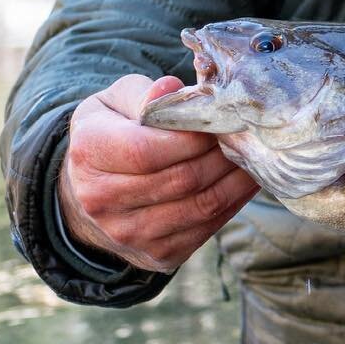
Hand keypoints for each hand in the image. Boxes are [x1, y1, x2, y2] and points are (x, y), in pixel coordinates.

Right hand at [59, 74, 258, 271]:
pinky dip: (234, 203)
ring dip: (235, 181)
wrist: (92, 189)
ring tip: (253, 156)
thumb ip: (144, 94)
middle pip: (181, 180)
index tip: (221, 119)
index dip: (193, 137)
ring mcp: (128, 232)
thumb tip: (171, 90)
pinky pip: (206, 229)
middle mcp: (101, 198)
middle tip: (247, 135)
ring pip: (200, 207)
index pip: (148, 151)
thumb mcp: (117, 101)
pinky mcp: (155, 254)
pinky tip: (244, 180)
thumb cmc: (113, 132)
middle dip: (222, 156)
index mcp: (90, 151)